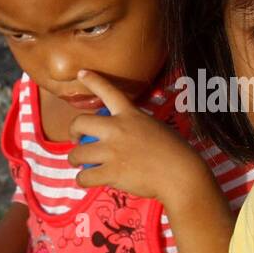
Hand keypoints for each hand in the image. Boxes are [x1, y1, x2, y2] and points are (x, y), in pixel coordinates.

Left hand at [67, 69, 214, 211]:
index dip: (92, 80)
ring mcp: (112, 151)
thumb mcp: (155, 127)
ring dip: (74, 159)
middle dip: (72, 131)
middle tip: (75, 139)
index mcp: (130, 114)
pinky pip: (85, 176)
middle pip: (80, 122)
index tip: (81, 73)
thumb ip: (135, 126)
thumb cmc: (175, 152)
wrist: (181, 175)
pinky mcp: (112, 173)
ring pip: (77, 153)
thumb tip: (123, 134)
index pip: (108, 91)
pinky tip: (85, 179)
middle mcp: (117, 129)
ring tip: (78, 163)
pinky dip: (82, 179)